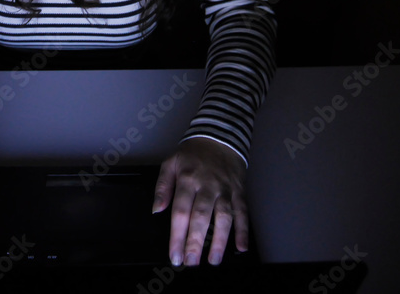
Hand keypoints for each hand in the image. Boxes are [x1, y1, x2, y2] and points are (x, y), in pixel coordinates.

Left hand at [151, 137, 247, 266]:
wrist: (219, 137)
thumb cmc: (192, 154)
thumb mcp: (170, 163)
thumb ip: (162, 187)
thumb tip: (156, 210)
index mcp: (187, 180)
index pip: (180, 212)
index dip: (177, 235)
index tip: (175, 255)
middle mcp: (207, 186)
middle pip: (201, 217)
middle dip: (195, 242)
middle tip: (191, 262)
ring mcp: (225, 190)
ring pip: (224, 217)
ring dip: (219, 240)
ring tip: (213, 260)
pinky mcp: (239, 192)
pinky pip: (243, 213)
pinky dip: (243, 230)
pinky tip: (241, 247)